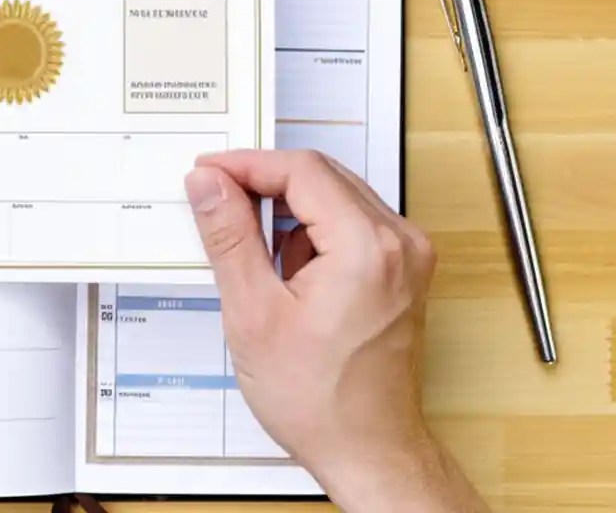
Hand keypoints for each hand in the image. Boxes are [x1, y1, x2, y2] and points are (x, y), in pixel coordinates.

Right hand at [185, 150, 488, 512]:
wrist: (368, 450)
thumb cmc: (320, 399)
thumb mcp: (253, 313)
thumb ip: (229, 236)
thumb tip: (208, 184)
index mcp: (368, 247)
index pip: (302, 171)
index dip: (247, 165)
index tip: (207, 174)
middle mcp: (400, 242)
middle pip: (323, 177)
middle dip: (265, 186)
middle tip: (217, 202)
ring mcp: (408, 257)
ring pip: (336, 199)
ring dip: (290, 214)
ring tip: (257, 264)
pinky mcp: (403, 272)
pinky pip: (352, 227)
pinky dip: (314, 236)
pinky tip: (289, 278)